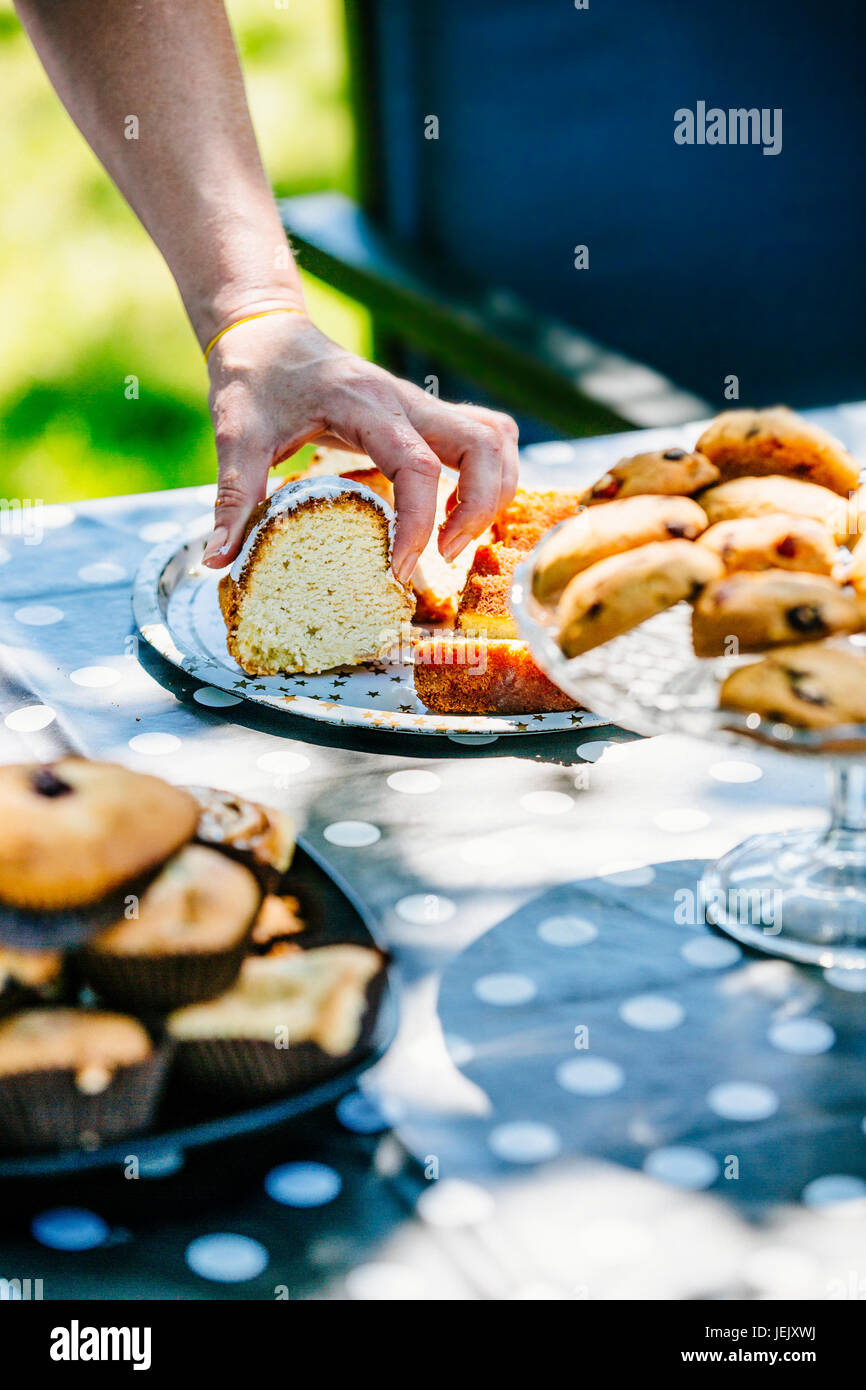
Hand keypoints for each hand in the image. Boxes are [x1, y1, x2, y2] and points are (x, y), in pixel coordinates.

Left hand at [202, 312, 518, 579]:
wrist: (264, 329)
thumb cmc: (253, 378)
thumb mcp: (236, 434)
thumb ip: (234, 496)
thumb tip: (217, 559)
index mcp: (365, 403)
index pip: (418, 464)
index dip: (418, 524)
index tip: (396, 568)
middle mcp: (406, 400)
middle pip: (485, 444)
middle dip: (478, 507)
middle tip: (444, 555)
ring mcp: (421, 406)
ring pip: (496, 438)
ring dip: (493, 490)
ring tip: (455, 538)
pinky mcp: (424, 417)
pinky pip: (483, 439)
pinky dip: (487, 477)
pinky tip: (453, 513)